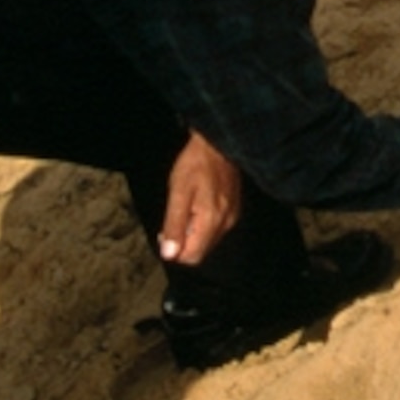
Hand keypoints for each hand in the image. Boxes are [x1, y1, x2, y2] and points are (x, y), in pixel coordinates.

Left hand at [158, 130, 242, 264]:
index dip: (174, 250)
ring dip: (192, 234)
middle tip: (173, 218)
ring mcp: (232, 216)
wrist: (218, 143)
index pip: (192, 256)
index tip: (166, 230)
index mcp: (211, 220)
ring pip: (207, 241)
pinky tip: (196, 206)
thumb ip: (174, 225)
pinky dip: (201, 225)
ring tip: (185, 209)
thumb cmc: (194, 165)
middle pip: (200, 251)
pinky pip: (215, 230)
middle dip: (182, 243)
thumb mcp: (177, 194)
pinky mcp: (234, 209)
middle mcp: (226, 223)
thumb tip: (169, 254)